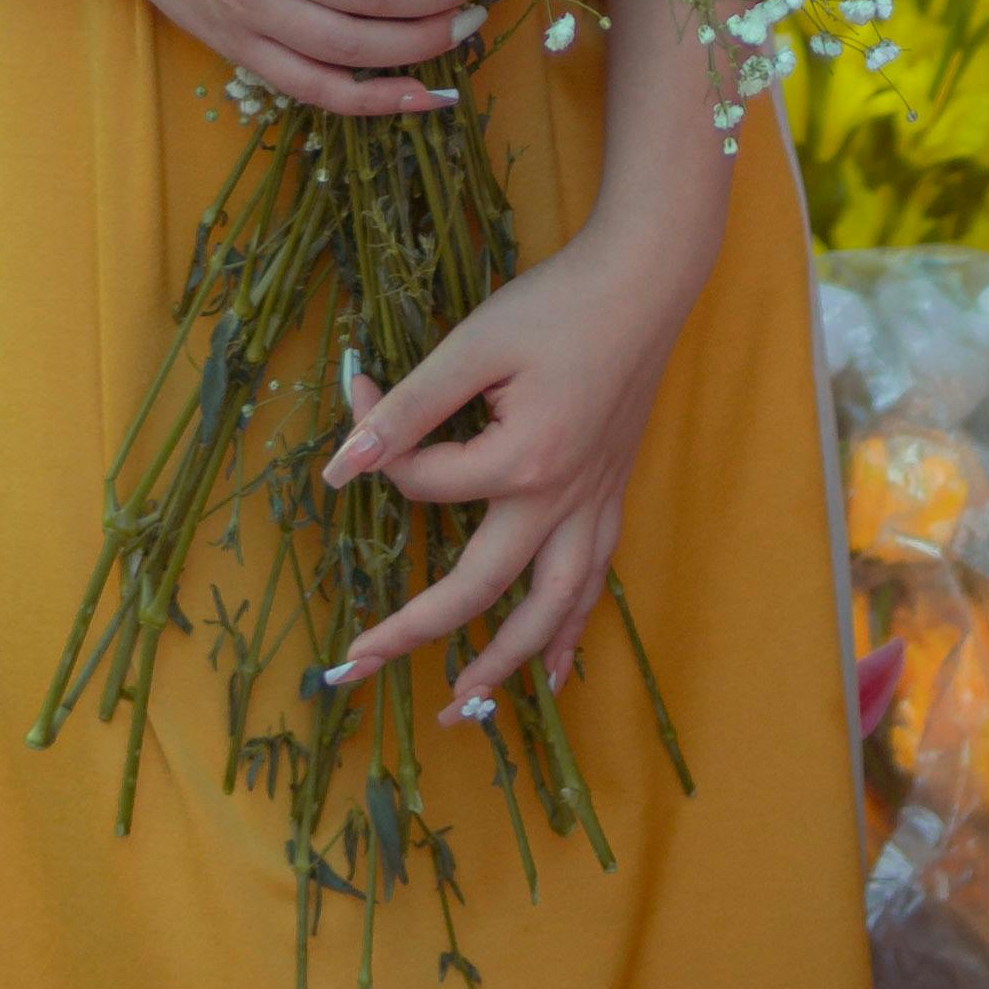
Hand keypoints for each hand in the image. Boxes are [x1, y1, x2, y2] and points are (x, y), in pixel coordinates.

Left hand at [321, 198, 723, 725]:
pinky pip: (591, 584)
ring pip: (550, 608)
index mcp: (522, 462)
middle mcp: (560, 502)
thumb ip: (410, 407)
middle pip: (480, 587)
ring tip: (462, 704)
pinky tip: (557, 669)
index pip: (424, 480)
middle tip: (357, 666)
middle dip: (415, 631)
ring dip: (505, 662)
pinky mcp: (611, 498)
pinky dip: (569, 632)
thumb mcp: (475, 345)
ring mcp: (592, 506)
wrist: (646, 284)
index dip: (376, 440)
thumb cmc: (558, 306)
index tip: (354, 387)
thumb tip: (343, 465)